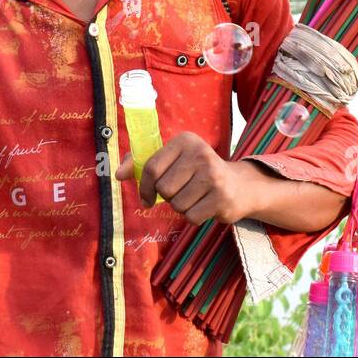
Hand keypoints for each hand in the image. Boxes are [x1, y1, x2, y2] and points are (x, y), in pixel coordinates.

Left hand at [114, 131, 265, 224]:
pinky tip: (204, 206)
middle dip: (168, 197)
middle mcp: (201, 154)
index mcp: (186, 140)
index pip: (152, 168)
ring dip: (181, 207)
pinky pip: (191, 217)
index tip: (147, 197)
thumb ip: (143, 163)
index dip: (145, 187)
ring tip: (195, 197)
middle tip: (182, 192)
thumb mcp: (174, 160)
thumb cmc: (197, 172)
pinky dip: (193, 217)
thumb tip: (118, 174)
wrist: (239, 186)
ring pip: (176, 204)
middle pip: (164, 188)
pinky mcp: (222, 198)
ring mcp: (213, 176)